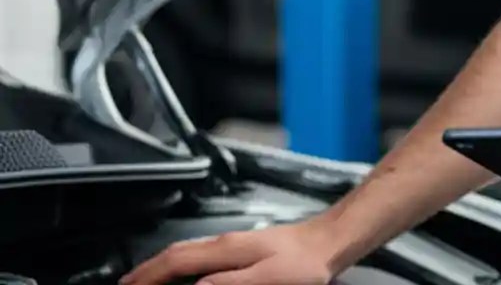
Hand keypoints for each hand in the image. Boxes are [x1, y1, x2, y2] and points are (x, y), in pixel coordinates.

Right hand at [120, 219, 340, 284]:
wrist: (330, 241)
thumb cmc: (305, 263)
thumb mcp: (267, 278)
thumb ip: (228, 283)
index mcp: (225, 250)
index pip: (175, 262)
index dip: (149, 276)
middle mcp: (224, 243)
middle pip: (176, 254)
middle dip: (149, 270)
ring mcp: (233, 244)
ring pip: (187, 252)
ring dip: (164, 267)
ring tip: (149, 281)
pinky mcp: (244, 249)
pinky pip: (201, 256)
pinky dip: (183, 266)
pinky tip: (187, 275)